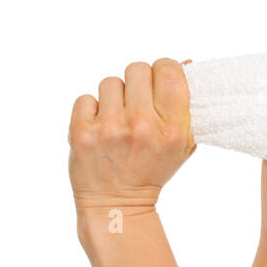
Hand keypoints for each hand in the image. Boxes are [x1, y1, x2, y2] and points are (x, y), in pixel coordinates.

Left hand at [69, 58, 195, 213]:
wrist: (117, 204)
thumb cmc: (152, 170)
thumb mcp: (182, 143)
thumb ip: (185, 106)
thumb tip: (183, 62)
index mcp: (172, 128)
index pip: (168, 71)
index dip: (164, 68)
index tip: (160, 79)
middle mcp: (141, 125)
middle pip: (137, 69)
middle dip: (138, 82)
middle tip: (138, 101)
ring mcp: (109, 128)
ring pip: (110, 82)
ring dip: (114, 97)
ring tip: (117, 118)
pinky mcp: (81, 132)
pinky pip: (85, 98)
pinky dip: (91, 110)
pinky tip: (99, 128)